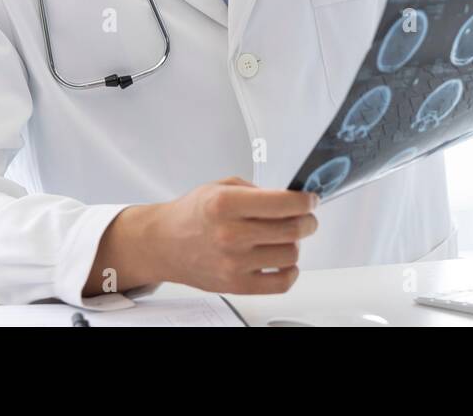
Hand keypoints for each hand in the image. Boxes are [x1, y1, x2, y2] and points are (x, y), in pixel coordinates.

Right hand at [84, 177, 318, 296]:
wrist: (163, 244)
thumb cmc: (192, 215)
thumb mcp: (221, 187)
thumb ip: (257, 192)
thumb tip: (292, 199)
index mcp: (226, 204)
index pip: (284, 203)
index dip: (305, 201)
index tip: (310, 200)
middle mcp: (230, 234)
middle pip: (292, 229)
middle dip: (307, 221)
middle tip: (306, 217)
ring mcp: (233, 263)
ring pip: (291, 255)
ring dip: (296, 244)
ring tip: (286, 237)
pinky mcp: (236, 285)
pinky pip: (281, 283)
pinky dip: (290, 271)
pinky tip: (283, 260)